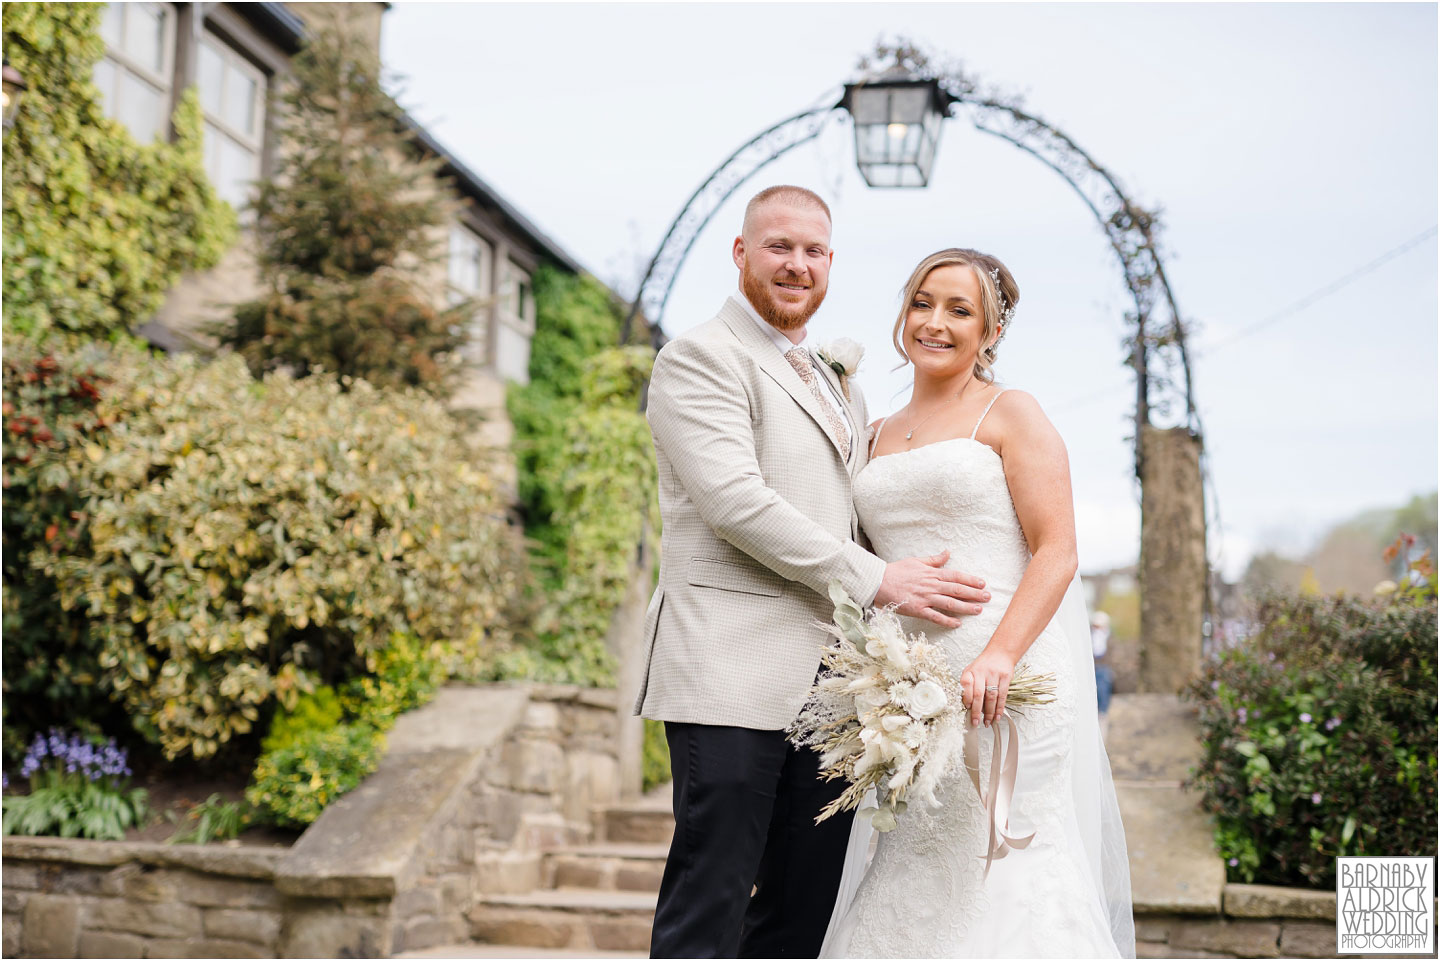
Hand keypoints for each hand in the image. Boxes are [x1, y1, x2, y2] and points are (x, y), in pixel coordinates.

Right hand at [874, 551, 988, 629]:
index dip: (970, 580)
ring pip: (950, 604)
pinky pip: (935, 617)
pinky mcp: (918, 610)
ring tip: (978, 610)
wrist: (878, 582)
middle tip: (988, 598)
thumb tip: (948, 552)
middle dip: (974, 594)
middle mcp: (931, 586)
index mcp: (932, 574)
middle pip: (957, 590)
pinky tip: (957, 624)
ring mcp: (925, 598)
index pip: (956, 576)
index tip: (982, 583)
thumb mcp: (916, 561)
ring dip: (966, 607)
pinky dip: (947, 621)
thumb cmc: (897, 571)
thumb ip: (934, 559)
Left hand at [961, 650, 1016, 727]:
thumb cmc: (984, 665)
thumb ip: (968, 685)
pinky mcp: (1006, 677)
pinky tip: (998, 716)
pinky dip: (1000, 708)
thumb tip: (967, 705)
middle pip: (978, 694)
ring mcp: (994, 674)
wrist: (1000, 652)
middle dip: (976, 711)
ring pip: (991, 697)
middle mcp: (981, 672)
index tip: (967, 708)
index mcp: (971, 671)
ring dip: (989, 712)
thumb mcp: (971, 670)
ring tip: (987, 722)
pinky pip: (1002, 696)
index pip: (966, 685)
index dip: (966, 698)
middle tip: (975, 722)